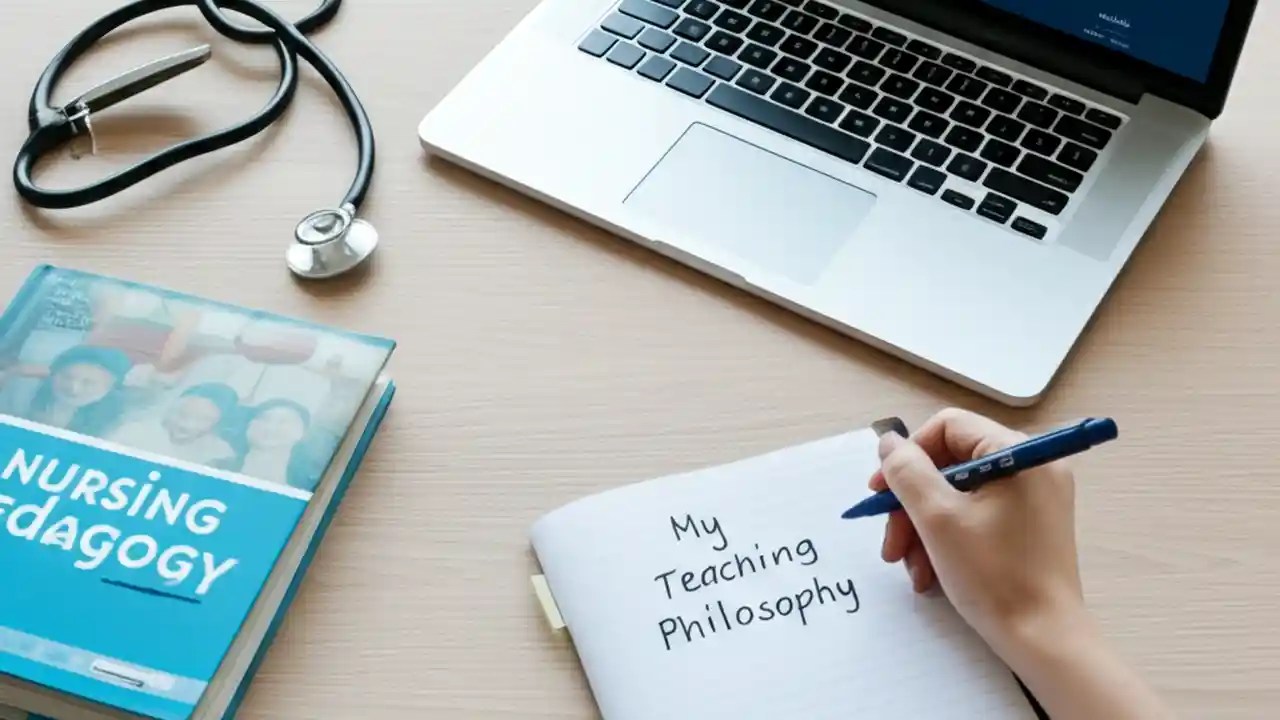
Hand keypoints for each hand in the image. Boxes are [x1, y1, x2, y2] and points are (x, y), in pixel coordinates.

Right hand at [869, 408, 1084, 654]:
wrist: (1044, 639)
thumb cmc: (996, 577)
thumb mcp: (937, 519)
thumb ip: (906, 471)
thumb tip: (888, 442)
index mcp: (1021, 453)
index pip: (948, 428)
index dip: (907, 456)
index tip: (880, 492)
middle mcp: (1033, 466)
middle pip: (949, 464)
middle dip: (911, 505)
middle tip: (892, 543)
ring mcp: (1034, 497)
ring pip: (957, 494)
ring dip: (923, 528)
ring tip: (912, 568)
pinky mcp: (1028, 525)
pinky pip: (975, 515)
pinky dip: (947, 538)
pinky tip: (932, 573)